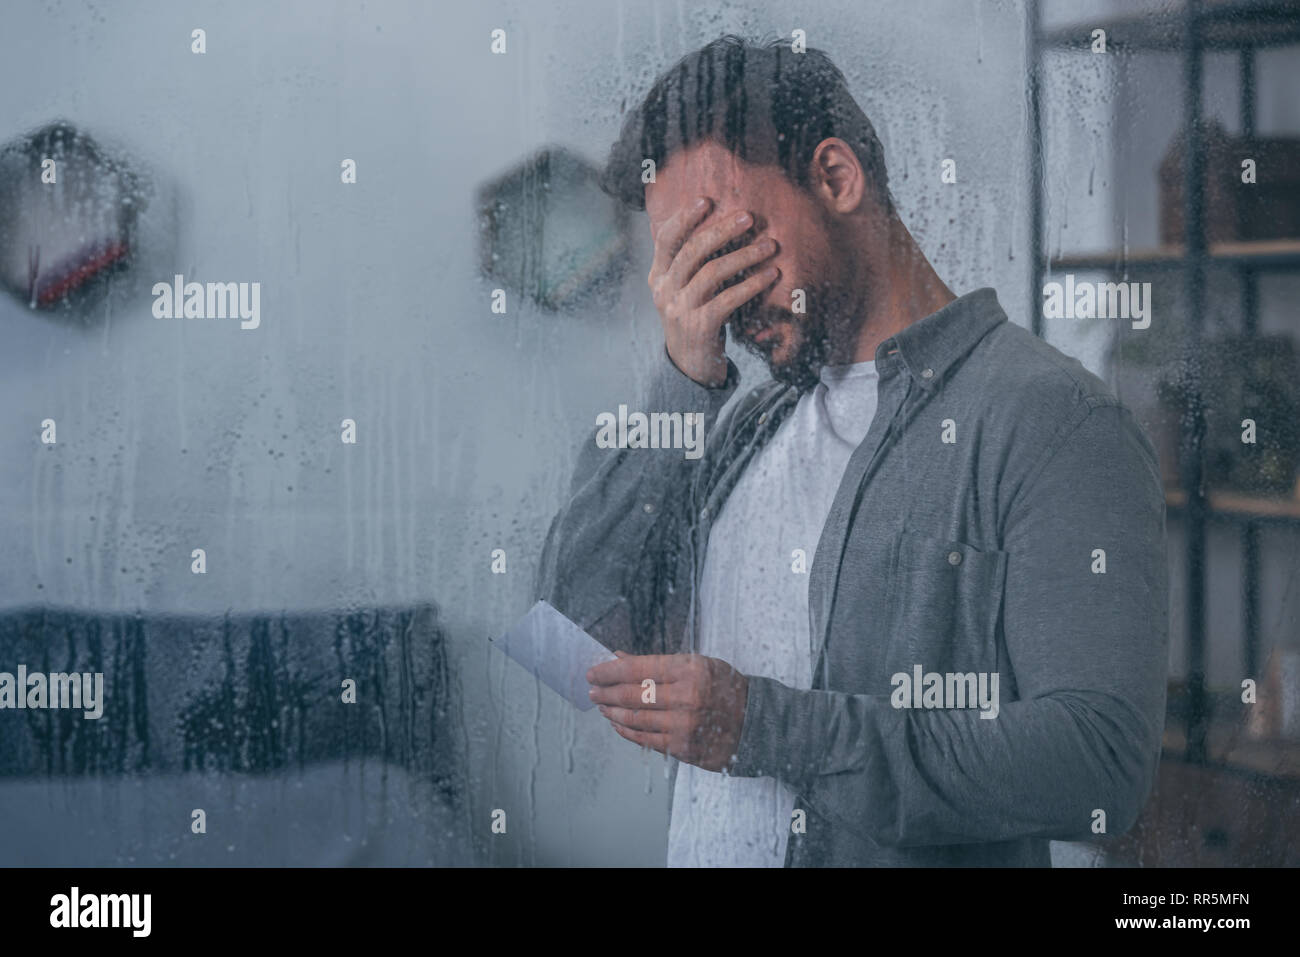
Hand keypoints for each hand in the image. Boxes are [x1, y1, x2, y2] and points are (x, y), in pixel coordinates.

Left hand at [587, 652, 749, 771]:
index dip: (609, 671)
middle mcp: (686, 697)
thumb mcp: (698, 664)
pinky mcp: (683, 748)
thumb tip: (620, 658)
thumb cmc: (725, 688)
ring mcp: (684, 725)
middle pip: (632, 694)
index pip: (638, 668)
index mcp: (690, 670)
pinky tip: (618, 723)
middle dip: (606, 691)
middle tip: (592, 690)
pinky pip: (645, 739)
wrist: (756, 723)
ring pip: (636, 718)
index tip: (593, 672)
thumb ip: (658, 663)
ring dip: (613, 711)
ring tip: (602, 705)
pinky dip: (627, 730)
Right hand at [648, 197, 779, 386]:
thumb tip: (714, 223)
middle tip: (748, 216)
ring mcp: (680, 310)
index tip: (707, 200)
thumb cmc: (694, 318)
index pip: (666, 239)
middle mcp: (664, 291)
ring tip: (770, 245)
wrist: (689, 367)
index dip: (684, 217)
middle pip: (692, 251)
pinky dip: (752, 284)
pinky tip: (771, 275)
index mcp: (658, 277)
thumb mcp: (682, 290)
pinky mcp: (700, 327)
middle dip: (722, 230)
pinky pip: (729, 299)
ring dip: (745, 256)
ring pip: (712, 273)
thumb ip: (689, 263)